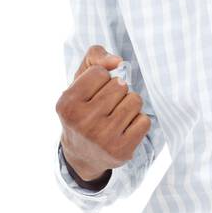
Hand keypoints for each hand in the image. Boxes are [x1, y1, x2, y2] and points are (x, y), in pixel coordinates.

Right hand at [55, 44, 151, 179]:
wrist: (83, 155)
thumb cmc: (83, 109)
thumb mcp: (79, 81)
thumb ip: (95, 58)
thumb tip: (118, 61)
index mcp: (67, 103)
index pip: (100, 72)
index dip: (101, 78)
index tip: (94, 92)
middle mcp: (82, 122)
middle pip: (120, 85)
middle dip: (117, 90)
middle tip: (107, 105)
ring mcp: (102, 138)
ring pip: (135, 100)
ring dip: (129, 104)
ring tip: (117, 115)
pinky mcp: (121, 150)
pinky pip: (144, 120)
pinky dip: (138, 121)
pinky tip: (124, 128)